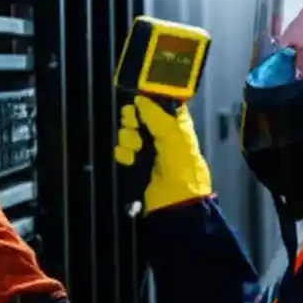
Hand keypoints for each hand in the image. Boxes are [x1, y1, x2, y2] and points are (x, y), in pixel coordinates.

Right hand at [113, 96, 212, 213]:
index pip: (154, 102)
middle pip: (134, 114)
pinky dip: (124, 155)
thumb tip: (139, 99)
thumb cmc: (182, 166)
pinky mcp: (131, 163)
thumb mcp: (174, 136)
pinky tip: (132, 162)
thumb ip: (156, 115)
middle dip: (132, 120)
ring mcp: (143, 148)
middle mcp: (157, 133)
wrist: (174, 202)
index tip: (138, 100)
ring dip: (129, 140)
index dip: (145, 100)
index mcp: (173, 123)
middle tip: (136, 127)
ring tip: (138, 151)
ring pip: (125, 132)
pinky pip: (119, 150)